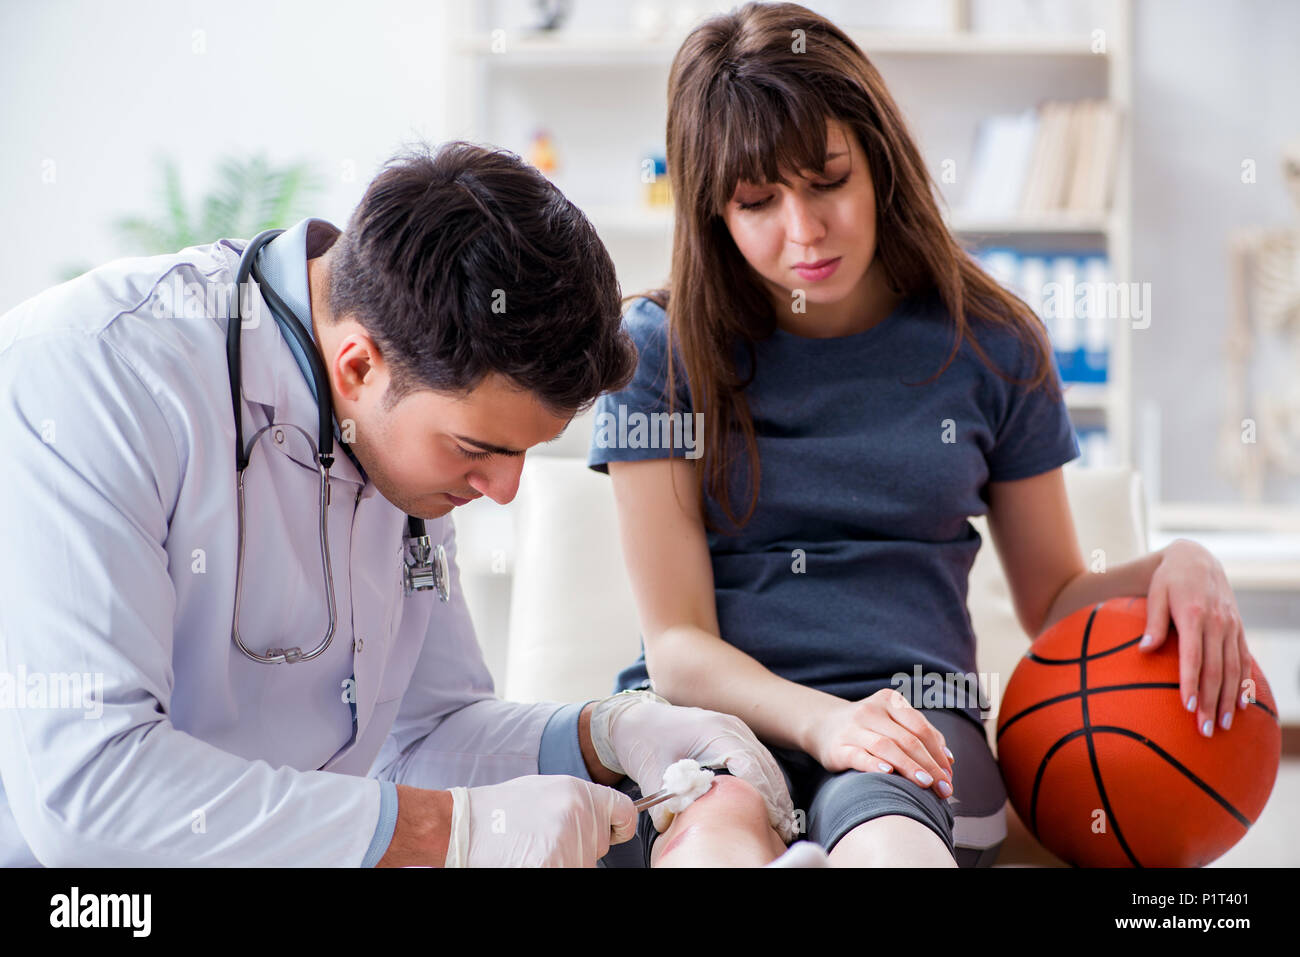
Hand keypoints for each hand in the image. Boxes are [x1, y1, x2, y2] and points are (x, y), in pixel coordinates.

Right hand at [443, 775, 636, 866]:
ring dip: (565, 861)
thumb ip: (577, 803)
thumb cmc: (500, 811)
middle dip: (581, 848)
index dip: (619, 826)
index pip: (624, 812)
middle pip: (599, 846)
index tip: (614, 832)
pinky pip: (568, 871)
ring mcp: (567, 843)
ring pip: (585, 863)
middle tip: (547, 839)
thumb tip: (600, 819)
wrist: (465, 826)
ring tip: (534, 849)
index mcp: (577, 791)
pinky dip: (552, 867)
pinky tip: (530, 859)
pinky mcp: (553, 865)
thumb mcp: (546, 791)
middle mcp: (577, 814)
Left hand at [589, 691, 797, 840]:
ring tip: (783, 822)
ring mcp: (735, 729)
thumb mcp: (650, 769)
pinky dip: (767, 782)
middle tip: (784, 828)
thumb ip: (663, 798)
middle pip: (764, 764)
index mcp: (713, 730)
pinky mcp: (734, 737)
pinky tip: (771, 805)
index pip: (748, 763)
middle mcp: (730, 726)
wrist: (636, 719)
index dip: (762, 792)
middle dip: (776, 797)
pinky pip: (759, 760)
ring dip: (775, 791)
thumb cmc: (644, 739)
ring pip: (766, 763)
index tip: (770, 818)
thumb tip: (671, 825)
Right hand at [806, 688, 953, 798]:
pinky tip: (888, 774)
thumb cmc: (868, 728)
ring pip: (886, 746)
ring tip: (925, 784)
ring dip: (909, 766)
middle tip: (944, 788)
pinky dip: (874, 765)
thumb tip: (949, 761)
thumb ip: (920, 735)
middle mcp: (870, 711)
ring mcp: (852, 728)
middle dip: (930, 765)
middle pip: (907, 739)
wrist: (822, 725)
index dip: (938, 752)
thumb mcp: (892, 722)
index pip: (920, 727)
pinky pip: (858, 756)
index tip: (949, 776)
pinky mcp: (837, 747)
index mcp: (889, 701)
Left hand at [1139, 539, 1250, 736]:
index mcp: (1194, 615)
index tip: (1188, 708)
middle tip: (1206, 731)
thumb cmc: (1168, 578)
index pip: (1193, 657)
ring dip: (1229, 699)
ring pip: (1233, 669)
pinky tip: (1241, 702)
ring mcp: (1231, 626)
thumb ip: (1153, 623)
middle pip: (1215, 670)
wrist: (1197, 557)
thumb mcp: (1156, 594)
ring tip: (1224, 725)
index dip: (1191, 684)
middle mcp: (1218, 623)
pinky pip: (1244, 658)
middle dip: (1211, 702)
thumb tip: (1144, 650)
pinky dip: (1244, 682)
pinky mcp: (1238, 628)